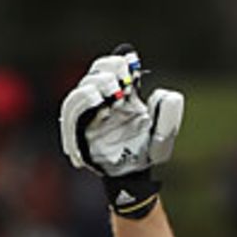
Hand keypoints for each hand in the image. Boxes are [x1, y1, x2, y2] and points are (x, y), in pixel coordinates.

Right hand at [59, 47, 184, 219]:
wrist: (135, 175)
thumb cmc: (147, 150)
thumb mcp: (163, 131)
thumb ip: (167, 111)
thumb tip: (161, 93)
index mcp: (119, 94)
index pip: (109, 66)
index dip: (117, 62)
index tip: (130, 66)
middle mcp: (100, 102)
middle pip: (92, 77)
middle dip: (106, 75)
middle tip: (122, 84)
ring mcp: (87, 118)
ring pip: (76, 97)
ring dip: (89, 92)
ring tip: (108, 96)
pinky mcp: (78, 135)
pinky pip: (69, 122)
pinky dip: (76, 116)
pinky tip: (97, 108)